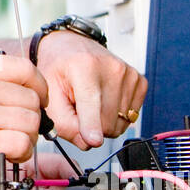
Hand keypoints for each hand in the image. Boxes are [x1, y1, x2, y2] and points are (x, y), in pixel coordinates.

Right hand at [0, 54, 47, 185]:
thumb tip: (10, 93)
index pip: (26, 68)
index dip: (39, 87)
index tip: (37, 101)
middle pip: (33, 100)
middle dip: (32, 119)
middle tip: (20, 133)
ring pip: (32, 122)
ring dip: (28, 138)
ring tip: (13, 147)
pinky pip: (23, 144)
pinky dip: (22, 154)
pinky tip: (9, 157)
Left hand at [35, 30, 147, 149]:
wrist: (71, 47)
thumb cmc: (58, 70)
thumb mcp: (49, 96)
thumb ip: (63, 123)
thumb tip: (88, 142)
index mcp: (84, 67)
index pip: (91, 105)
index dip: (91, 127)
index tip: (94, 140)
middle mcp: (111, 68)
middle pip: (107, 123)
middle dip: (92, 125)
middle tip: (79, 108)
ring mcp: (128, 74)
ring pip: (121, 123)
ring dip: (104, 120)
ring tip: (91, 102)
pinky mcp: (139, 81)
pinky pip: (131, 116)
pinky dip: (116, 115)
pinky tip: (104, 99)